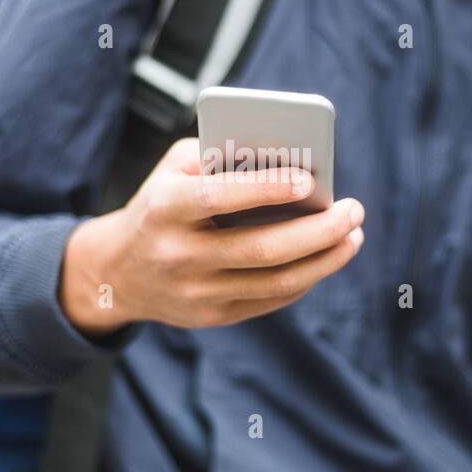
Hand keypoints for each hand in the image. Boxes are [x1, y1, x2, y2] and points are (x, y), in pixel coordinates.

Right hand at [59, 138, 364, 334]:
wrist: (117, 271)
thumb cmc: (160, 204)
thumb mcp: (173, 169)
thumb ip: (220, 155)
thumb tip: (286, 157)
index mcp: (164, 209)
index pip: (219, 198)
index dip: (266, 189)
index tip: (309, 179)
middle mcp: (178, 255)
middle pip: (261, 249)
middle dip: (318, 231)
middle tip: (354, 210)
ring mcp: (195, 293)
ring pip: (276, 282)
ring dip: (325, 259)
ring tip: (354, 234)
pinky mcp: (212, 317)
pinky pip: (271, 299)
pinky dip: (306, 277)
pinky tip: (327, 256)